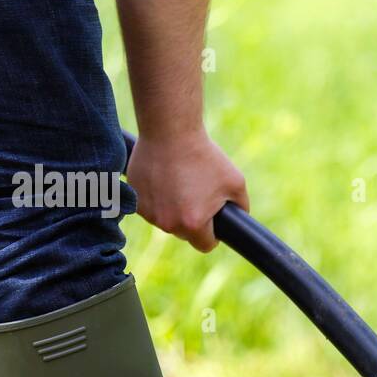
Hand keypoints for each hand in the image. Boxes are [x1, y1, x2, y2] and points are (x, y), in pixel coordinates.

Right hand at [126, 129, 247, 251]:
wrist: (170, 131)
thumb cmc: (205, 156)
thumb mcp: (236, 183)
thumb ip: (241, 207)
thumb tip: (240, 220)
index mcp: (193, 224)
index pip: (205, 245)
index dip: (212, 236)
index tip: (213, 224)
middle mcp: (168, 223)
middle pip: (184, 234)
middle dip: (192, 221)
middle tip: (197, 196)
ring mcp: (148, 212)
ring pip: (166, 220)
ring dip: (173, 209)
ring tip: (181, 183)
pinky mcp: (135, 199)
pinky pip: (150, 207)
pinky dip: (157, 198)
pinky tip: (164, 179)